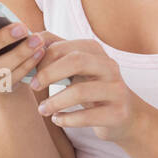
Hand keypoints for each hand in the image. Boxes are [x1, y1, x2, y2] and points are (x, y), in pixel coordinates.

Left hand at [30, 34, 149, 145]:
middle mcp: (110, 67)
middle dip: (49, 74)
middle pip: (76, 61)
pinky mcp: (118, 113)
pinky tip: (57, 119)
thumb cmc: (93, 88)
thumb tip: (30, 38)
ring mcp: (116, 90)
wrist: (126, 116)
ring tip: (43, 110)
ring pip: (80, 91)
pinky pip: (87, 116)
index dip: (43, 59)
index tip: (31, 72)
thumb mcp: (78, 68)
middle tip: (34, 86)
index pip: (65, 47)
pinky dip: (66, 119)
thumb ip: (57, 52)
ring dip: (55, 102)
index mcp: (97, 52)